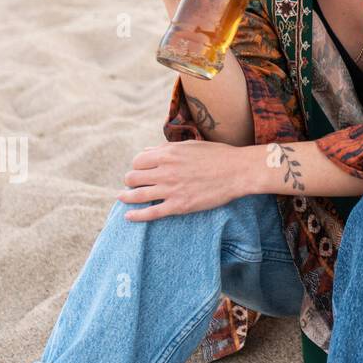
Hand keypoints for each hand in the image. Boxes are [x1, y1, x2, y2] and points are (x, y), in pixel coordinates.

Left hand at [117, 141, 249, 220]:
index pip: (138, 161)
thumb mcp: (191, 145)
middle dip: (130, 181)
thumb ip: (167, 149)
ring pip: (137, 195)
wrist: (238, 171)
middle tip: (133, 184)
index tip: (140, 170)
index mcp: (169, 154)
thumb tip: (147, 152)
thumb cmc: (218, 155)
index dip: (136, 166)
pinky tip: (128, 217)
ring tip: (123, 198)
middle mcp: (166, 171)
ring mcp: (171, 189)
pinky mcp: (178, 206)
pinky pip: (150, 213)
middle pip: (133, 177)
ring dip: (126, 197)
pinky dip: (136, 216)